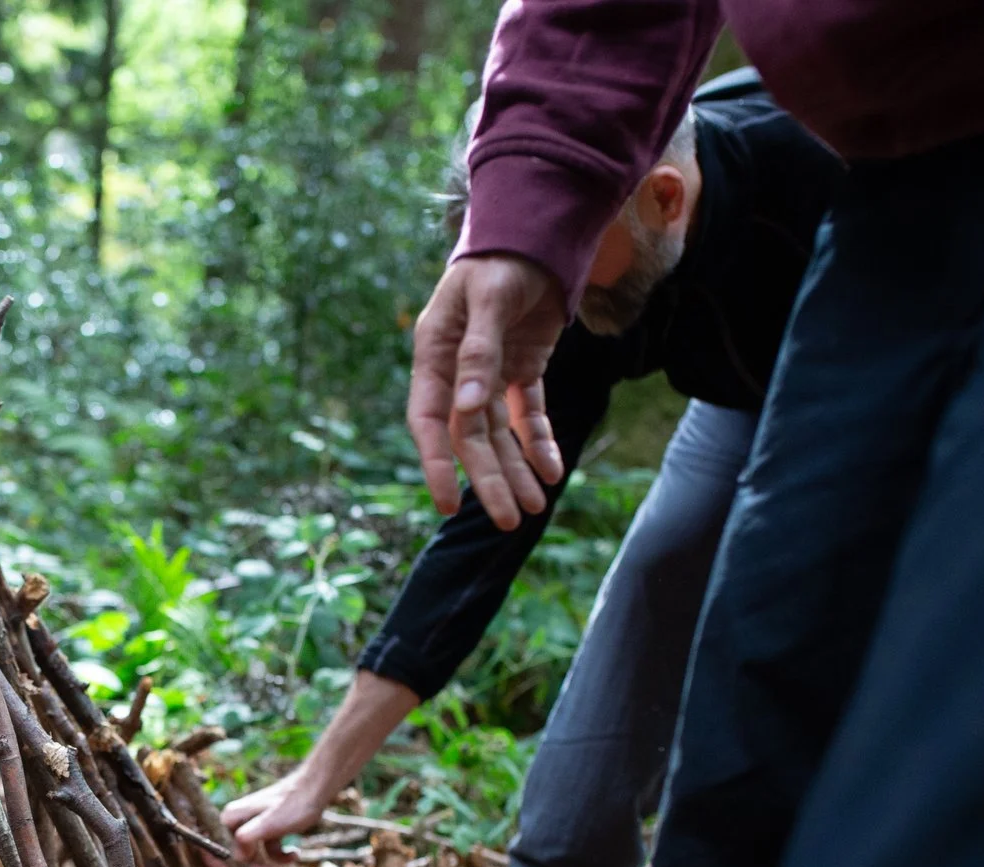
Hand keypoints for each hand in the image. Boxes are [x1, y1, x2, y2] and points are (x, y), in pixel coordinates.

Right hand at [222, 769, 332, 866]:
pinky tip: (294, 852)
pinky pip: (265, 851)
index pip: (209, 842)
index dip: (215, 860)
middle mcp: (237, 821)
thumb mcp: (269, 824)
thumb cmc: (293, 804)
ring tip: (290, 859)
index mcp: (231, 817)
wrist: (316, 790)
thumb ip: (247, 839)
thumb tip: (234, 857)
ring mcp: (252, 826)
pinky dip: (279, 855)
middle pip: (232, 853)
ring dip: (268, 863)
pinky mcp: (266, 830)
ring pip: (250, 856)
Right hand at [407, 255, 568, 523]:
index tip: (448, 503)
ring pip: (500, 433)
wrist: (536, 229)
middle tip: (508, 520)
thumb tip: (465, 408)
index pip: (430, 420)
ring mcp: (490, 371)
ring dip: (516, 469)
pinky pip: (529, 413)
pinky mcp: (522, 367)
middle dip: (490, 479)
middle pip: (470, 437)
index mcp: (435, 353)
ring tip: (534, 507)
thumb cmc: (502, 257)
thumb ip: (477, 350)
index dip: (438, 464)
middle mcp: (457, 370)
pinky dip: (540, 441)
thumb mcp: (489, 298)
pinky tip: (553, 469)